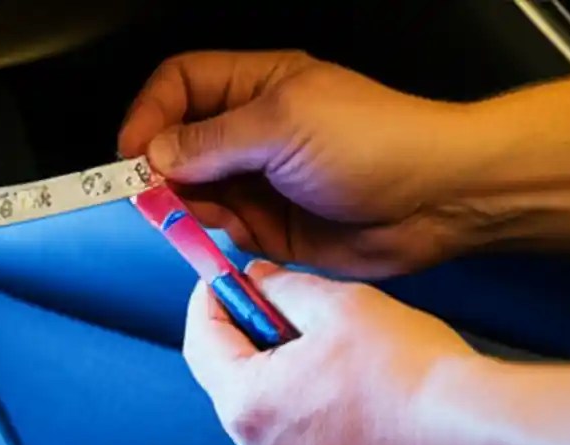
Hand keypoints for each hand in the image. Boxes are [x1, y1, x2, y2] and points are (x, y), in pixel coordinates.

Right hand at [119, 50, 497, 278]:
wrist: (436, 201)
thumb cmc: (377, 143)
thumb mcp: (282, 126)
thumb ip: (210, 141)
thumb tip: (155, 153)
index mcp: (257, 87)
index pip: (179, 86)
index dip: (149, 114)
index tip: (133, 153)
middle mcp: (252, 130)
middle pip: (178, 143)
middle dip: (161, 167)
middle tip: (153, 193)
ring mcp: (261, 179)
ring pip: (195, 191)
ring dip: (188, 204)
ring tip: (202, 211)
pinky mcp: (272, 224)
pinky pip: (223, 229)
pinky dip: (218, 233)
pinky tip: (239, 231)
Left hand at [183, 260, 514, 444]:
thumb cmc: (416, 378)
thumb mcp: (343, 306)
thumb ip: (286, 289)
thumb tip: (260, 283)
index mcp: (248, 406)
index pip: (201, 344)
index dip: (210, 305)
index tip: (220, 285)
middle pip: (243, 394)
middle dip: (263, 355)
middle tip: (298, 323)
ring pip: (286, 439)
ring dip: (303, 406)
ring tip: (356, 379)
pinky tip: (378, 425)